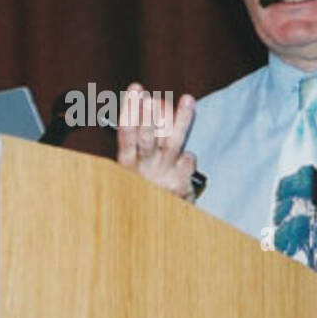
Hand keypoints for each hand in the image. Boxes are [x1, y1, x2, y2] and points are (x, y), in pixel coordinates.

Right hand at [115, 82, 197, 199]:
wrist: (157, 227)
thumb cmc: (146, 189)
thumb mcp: (136, 168)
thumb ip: (143, 139)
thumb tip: (156, 104)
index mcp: (128, 165)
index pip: (126, 135)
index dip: (131, 111)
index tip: (135, 90)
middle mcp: (144, 170)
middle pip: (147, 140)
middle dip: (150, 118)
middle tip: (152, 98)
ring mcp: (164, 177)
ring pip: (172, 144)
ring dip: (180, 121)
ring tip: (188, 100)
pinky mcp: (181, 187)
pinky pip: (188, 163)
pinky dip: (189, 158)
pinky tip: (189, 155)